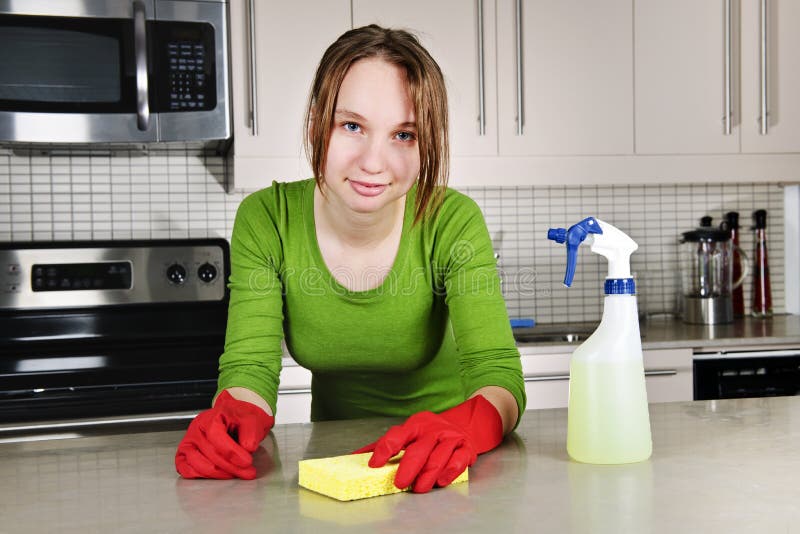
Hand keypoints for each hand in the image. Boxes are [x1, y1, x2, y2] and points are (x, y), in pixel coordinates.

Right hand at [175, 390, 273, 479]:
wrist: (235, 419)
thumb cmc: (240, 420)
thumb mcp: (252, 420)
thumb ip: (250, 432)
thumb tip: (248, 448)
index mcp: (210, 417)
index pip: (216, 436)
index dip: (232, 452)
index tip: (247, 461)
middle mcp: (196, 429)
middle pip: (209, 453)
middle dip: (231, 467)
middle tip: (248, 472)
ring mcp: (189, 442)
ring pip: (197, 464)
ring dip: (219, 474)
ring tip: (236, 473)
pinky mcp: (185, 455)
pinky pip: (186, 470)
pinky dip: (202, 476)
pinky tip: (220, 475)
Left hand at [354, 395, 503, 492]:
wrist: (463, 425)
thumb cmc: (429, 434)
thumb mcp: (408, 433)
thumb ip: (384, 445)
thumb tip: (354, 457)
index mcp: (414, 425)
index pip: (396, 435)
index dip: (384, 449)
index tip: (374, 464)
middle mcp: (432, 430)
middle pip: (418, 450)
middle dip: (408, 468)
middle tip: (399, 483)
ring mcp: (450, 438)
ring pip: (438, 457)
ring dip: (428, 475)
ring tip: (419, 488)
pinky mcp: (465, 448)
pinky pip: (458, 460)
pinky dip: (450, 471)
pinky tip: (441, 481)